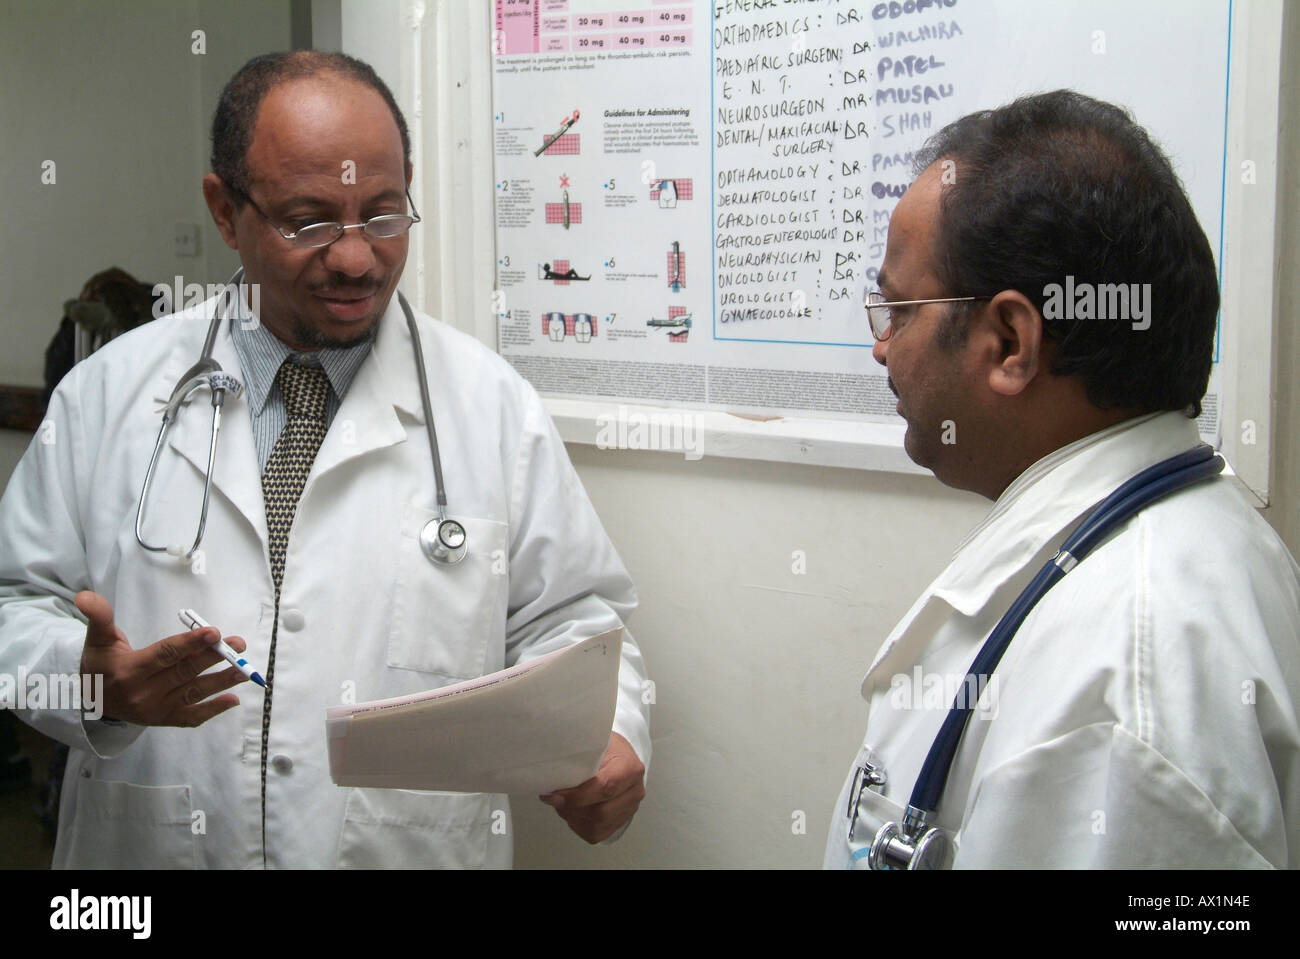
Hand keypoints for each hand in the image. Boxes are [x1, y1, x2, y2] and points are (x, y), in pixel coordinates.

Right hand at [76, 590, 248, 726]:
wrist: (90, 699)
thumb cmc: (99, 663)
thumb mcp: (97, 638)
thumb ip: (98, 616)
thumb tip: (85, 595)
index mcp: (129, 670)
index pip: (165, 655)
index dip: (190, 643)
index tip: (213, 632)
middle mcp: (144, 693)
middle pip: (185, 672)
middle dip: (213, 657)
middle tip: (238, 644)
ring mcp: (155, 709)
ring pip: (193, 693)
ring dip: (221, 682)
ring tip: (245, 671)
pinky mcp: (164, 719)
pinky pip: (191, 717)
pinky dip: (212, 710)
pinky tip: (233, 699)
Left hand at [540, 732, 645, 842]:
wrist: (620, 756)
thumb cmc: (607, 749)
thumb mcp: (594, 744)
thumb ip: (577, 760)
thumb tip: (552, 778)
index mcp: (630, 768)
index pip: (604, 787)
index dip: (577, 795)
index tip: (556, 794)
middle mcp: (634, 791)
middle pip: (601, 812)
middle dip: (572, 808)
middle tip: (554, 799)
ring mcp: (630, 808)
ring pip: (597, 825)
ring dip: (574, 818)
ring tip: (562, 805)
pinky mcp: (621, 821)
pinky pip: (597, 833)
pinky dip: (579, 826)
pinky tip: (572, 813)